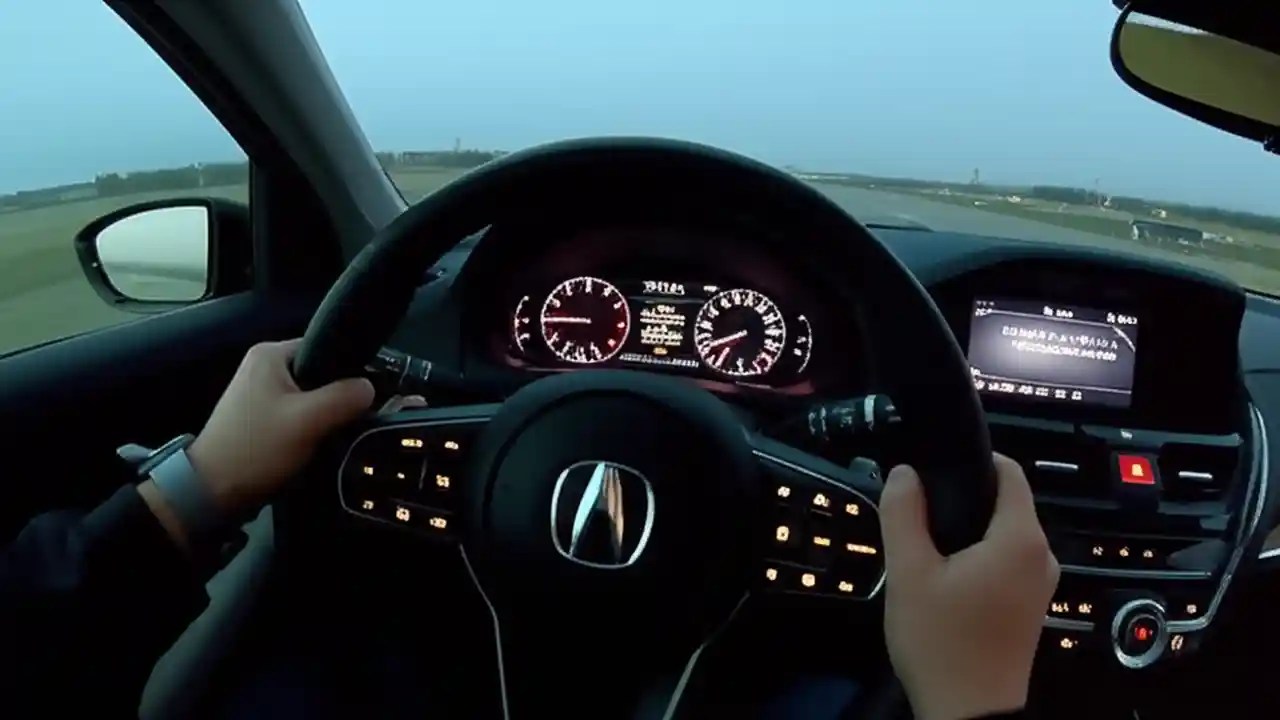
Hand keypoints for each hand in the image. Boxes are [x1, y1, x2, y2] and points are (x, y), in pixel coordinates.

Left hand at [184, 339, 375, 517]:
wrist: (212, 492)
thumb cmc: (257, 448)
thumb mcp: (307, 420)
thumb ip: (344, 397)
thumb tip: (370, 387)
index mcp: (270, 354)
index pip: (326, 348)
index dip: (349, 371)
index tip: (366, 397)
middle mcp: (263, 366)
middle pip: (320, 374)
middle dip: (337, 398)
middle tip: (353, 420)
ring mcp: (259, 393)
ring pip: (311, 397)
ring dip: (325, 416)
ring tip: (336, 434)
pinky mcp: (260, 417)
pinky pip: (298, 414)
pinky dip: (310, 427)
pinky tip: (318, 443)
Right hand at [880, 454, 1058, 719]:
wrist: (969, 714)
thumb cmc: (941, 640)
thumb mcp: (909, 573)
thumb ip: (904, 513)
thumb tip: (906, 472)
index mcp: (1021, 538)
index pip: (1009, 471)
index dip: (974, 459)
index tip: (934, 468)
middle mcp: (1043, 555)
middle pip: (1006, 503)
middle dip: (963, 499)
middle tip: (917, 512)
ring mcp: (1041, 584)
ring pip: (1003, 535)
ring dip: (968, 532)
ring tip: (924, 545)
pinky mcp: (1031, 607)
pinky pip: (1006, 562)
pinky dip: (978, 557)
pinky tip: (944, 576)